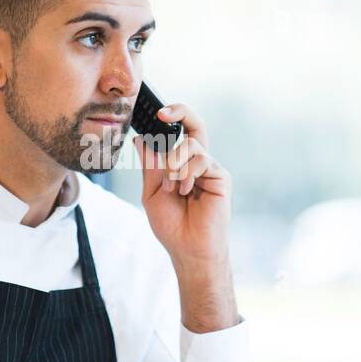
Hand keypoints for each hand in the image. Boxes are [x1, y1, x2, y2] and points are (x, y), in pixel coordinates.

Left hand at [132, 101, 231, 267]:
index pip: (182, 132)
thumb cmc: (172, 225)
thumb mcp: (152, 192)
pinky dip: (187, 173)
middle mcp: (199, 163)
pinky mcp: (221, 178)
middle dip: (180, 113)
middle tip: (162, 115)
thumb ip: (150, 166)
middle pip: (195, 125)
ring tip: (171, 186)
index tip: (159, 112)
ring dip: (174, 163)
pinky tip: (184, 190)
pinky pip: (202, 160)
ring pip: (191, 144)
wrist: (188, 249)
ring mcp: (211, 169)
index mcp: (183, 165)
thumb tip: (140, 139)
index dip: (175, 116)